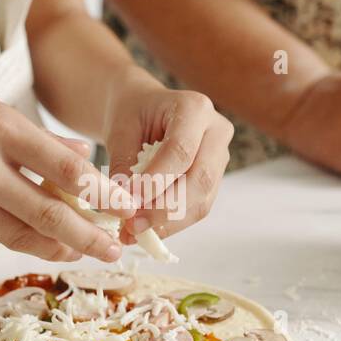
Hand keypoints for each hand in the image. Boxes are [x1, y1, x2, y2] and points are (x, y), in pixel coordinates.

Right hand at [0, 78, 134, 261]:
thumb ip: (33, 138)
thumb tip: (83, 156)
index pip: (65, 168)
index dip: (102, 193)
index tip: (126, 206)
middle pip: (50, 213)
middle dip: (90, 236)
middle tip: (117, 250)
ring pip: (22, 234)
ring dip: (58, 247)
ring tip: (85, 251)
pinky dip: (20, 239)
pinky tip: (42, 243)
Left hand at [103, 82, 232, 242]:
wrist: (144, 110)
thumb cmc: (132, 114)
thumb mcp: (121, 131)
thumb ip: (124, 165)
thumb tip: (125, 206)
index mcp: (194, 108)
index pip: (181, 151)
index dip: (156, 180)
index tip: (130, 201)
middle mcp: (216, 132)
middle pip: (200, 178)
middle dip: (166, 207)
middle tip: (134, 225)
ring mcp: (220, 157)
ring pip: (203, 199)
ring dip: (169, 222)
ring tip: (136, 232)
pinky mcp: (214, 180)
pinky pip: (198, 208)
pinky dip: (171, 223)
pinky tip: (147, 231)